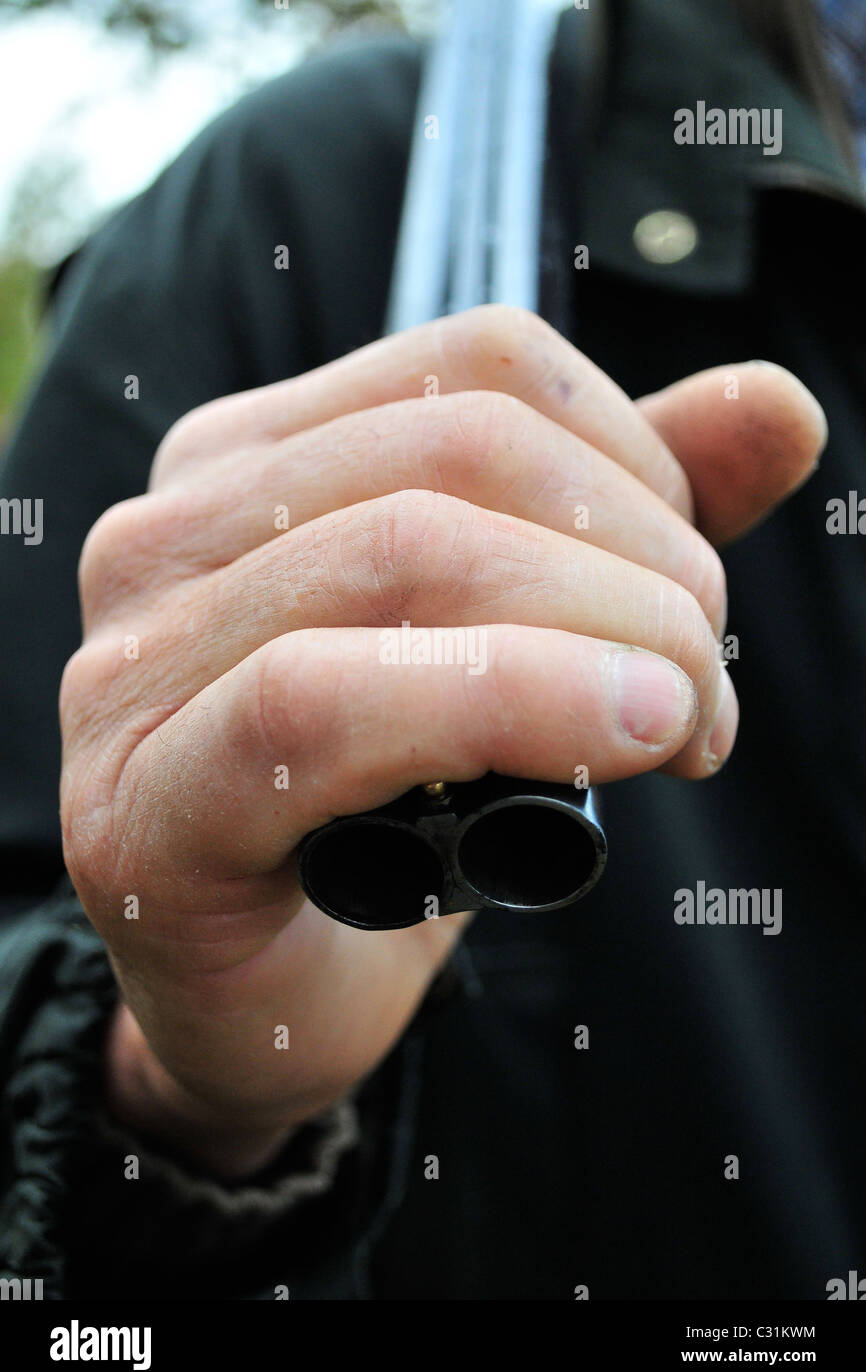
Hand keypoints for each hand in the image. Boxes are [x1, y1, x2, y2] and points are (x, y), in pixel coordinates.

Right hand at [59, 307, 824, 1175]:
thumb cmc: (392, 822)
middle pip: (460, 452)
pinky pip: (321, 703)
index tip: (689, 593)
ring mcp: (134, 664)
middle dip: (644, 564)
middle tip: (703, 695)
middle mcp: (169, 532)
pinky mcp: (141, 803)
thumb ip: (636, 519)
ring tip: (680, 732)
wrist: (270, 1005)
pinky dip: (506, 698)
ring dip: (607, 634)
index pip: (480, 365)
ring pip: (405, 554)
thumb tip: (777, 404)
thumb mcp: (527, 643)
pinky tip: (617, 735)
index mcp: (251, 463)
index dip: (636, 461)